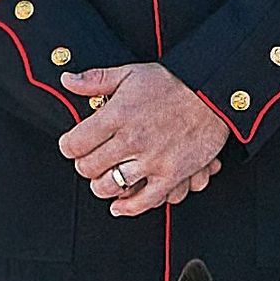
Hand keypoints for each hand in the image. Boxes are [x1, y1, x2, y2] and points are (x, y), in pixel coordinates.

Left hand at [57, 62, 227, 216]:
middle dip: (84, 165)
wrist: (211, 93)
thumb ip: (95, 80)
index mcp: (117, 114)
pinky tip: (119, 204)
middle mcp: (131, 139)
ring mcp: (151, 160)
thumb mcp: (130, 73)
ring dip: (101, 185)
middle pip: (88, 168)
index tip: (72, 145)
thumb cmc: (172, 83)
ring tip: (105, 177)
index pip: (74, 144)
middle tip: (90, 160)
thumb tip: (67, 81)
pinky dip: (127, 207)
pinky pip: (143, 201)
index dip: (69, 146)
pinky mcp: (171, 174)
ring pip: (109, 187)